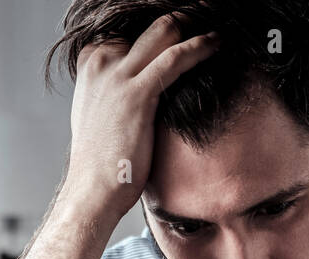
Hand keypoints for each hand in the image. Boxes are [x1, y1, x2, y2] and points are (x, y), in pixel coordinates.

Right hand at [62, 13, 220, 220]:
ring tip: (217, 27)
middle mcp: (102, 62)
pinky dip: (201, 47)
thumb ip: (113, 90)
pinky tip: (216, 44)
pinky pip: (176, 58)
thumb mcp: (99, 114)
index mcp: (91, 64)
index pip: (130, 29)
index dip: (159, 29)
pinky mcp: (138, 93)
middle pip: (149, 24)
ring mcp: (118, 76)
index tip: (182, 29)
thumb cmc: (101, 162)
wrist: (92, 190)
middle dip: (181, 18)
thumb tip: (134, 86)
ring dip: (195, 24)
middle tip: (204, 16)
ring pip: (164, 30)